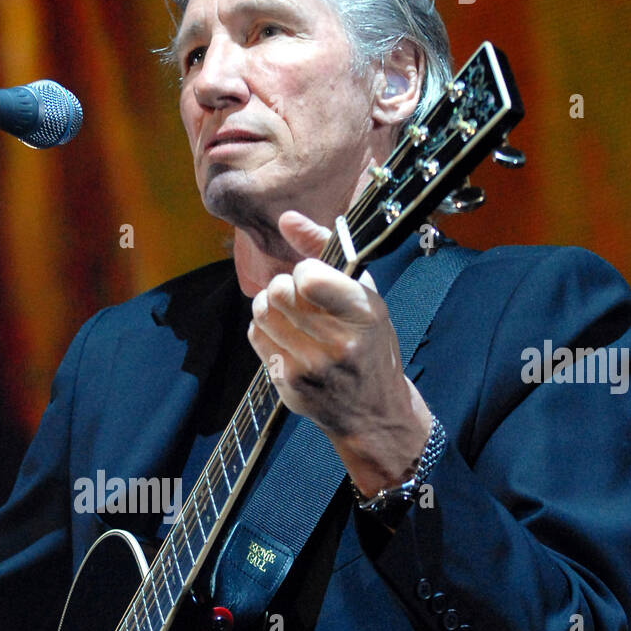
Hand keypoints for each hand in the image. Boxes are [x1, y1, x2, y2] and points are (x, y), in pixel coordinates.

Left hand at [248, 209, 431, 496]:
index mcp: (364, 315)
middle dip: (285, 287)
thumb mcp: (365, 295)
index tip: (317, 281)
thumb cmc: (371, 345)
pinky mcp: (287, 384)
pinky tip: (288, 337)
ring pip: (261, 311)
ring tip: (292, 315)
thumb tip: (286, 219)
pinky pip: (257, 336)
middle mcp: (337, 343)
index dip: (305, 271)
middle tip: (301, 299)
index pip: (307, 276)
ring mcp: (309, 367)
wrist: (373, 411)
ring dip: (271, 305)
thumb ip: (325, 251)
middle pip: (278, 291)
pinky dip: (267, 330)